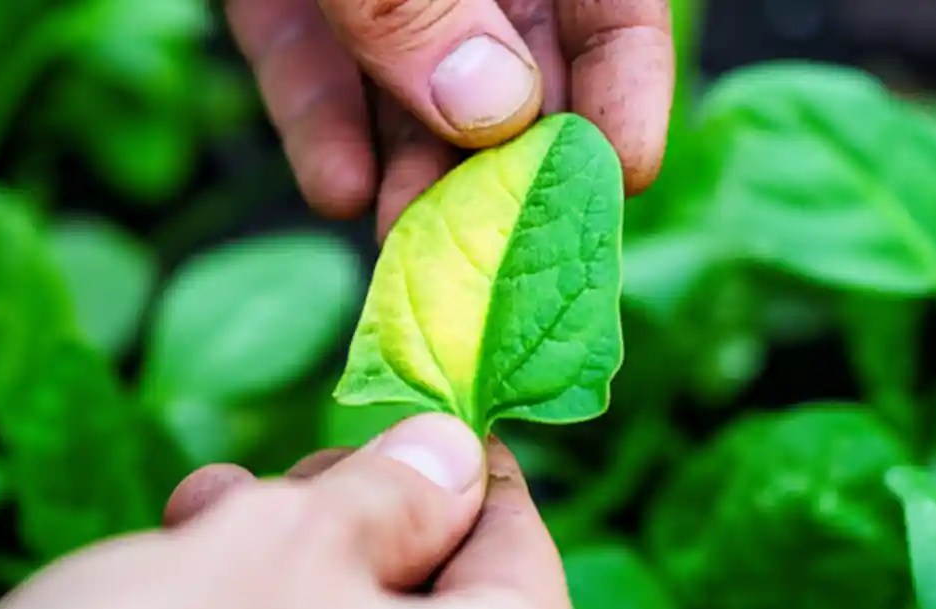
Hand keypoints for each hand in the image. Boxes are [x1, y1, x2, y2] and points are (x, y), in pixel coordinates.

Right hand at [0, 414, 576, 608]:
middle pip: (444, 596)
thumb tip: (454, 453)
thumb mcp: (286, 545)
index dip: (469, 470)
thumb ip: (397, 492)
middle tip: (287, 477)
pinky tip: (191, 574)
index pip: (521, 552)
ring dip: (294, 561)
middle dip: (361, 518)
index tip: (428, 417)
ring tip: (211, 519)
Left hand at [226, 0, 674, 234]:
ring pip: (407, 79)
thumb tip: (491, 109)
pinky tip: (335, 186)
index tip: (624, 179)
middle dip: (498, 164)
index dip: (627, 89)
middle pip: (509, 63)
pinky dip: (319, 120)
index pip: (613, 7)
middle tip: (492, 258)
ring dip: (408, 169)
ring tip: (404, 249)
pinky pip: (308, 57)